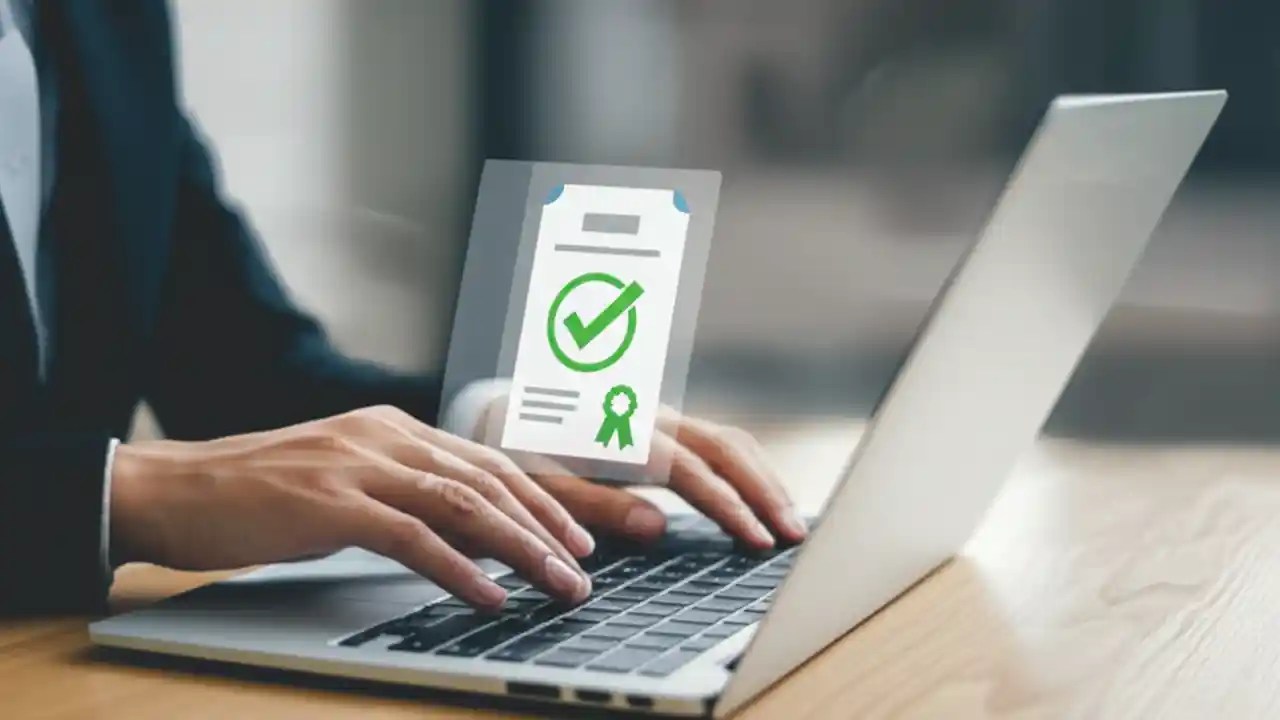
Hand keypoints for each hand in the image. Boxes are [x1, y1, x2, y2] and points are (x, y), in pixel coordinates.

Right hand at [109, 406, 595, 609]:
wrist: (178, 489)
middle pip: (489, 481)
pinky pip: (412, 537)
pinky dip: (458, 569)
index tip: (579, 535)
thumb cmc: (262, 494)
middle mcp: (386, 436)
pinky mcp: (331, 503)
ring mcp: (360, 465)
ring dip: (520, 549)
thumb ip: (405, 495)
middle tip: (585, 568)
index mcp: (395, 428)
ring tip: (558, 585)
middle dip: (547, 527)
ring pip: (464, 506)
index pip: (487, 462)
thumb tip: (468, 533)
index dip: (541, 499)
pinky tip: (488, 596)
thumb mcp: (348, 482)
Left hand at [534, 411, 808, 548]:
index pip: (691, 470)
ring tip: (792, 523)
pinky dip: (751, 470)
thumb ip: (595, 504)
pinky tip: (766, 499)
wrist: (505, 411)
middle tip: (794, 535)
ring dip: (765, 480)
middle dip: (764, 491)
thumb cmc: (520, 454)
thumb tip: (657, 526)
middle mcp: (650, 419)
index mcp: (620, 433)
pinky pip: (721, 443)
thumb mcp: (542, 484)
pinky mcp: (668, 428)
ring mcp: (663, 419)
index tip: (758, 540)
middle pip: (725, 447)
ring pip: (730, 441)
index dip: (729, 506)